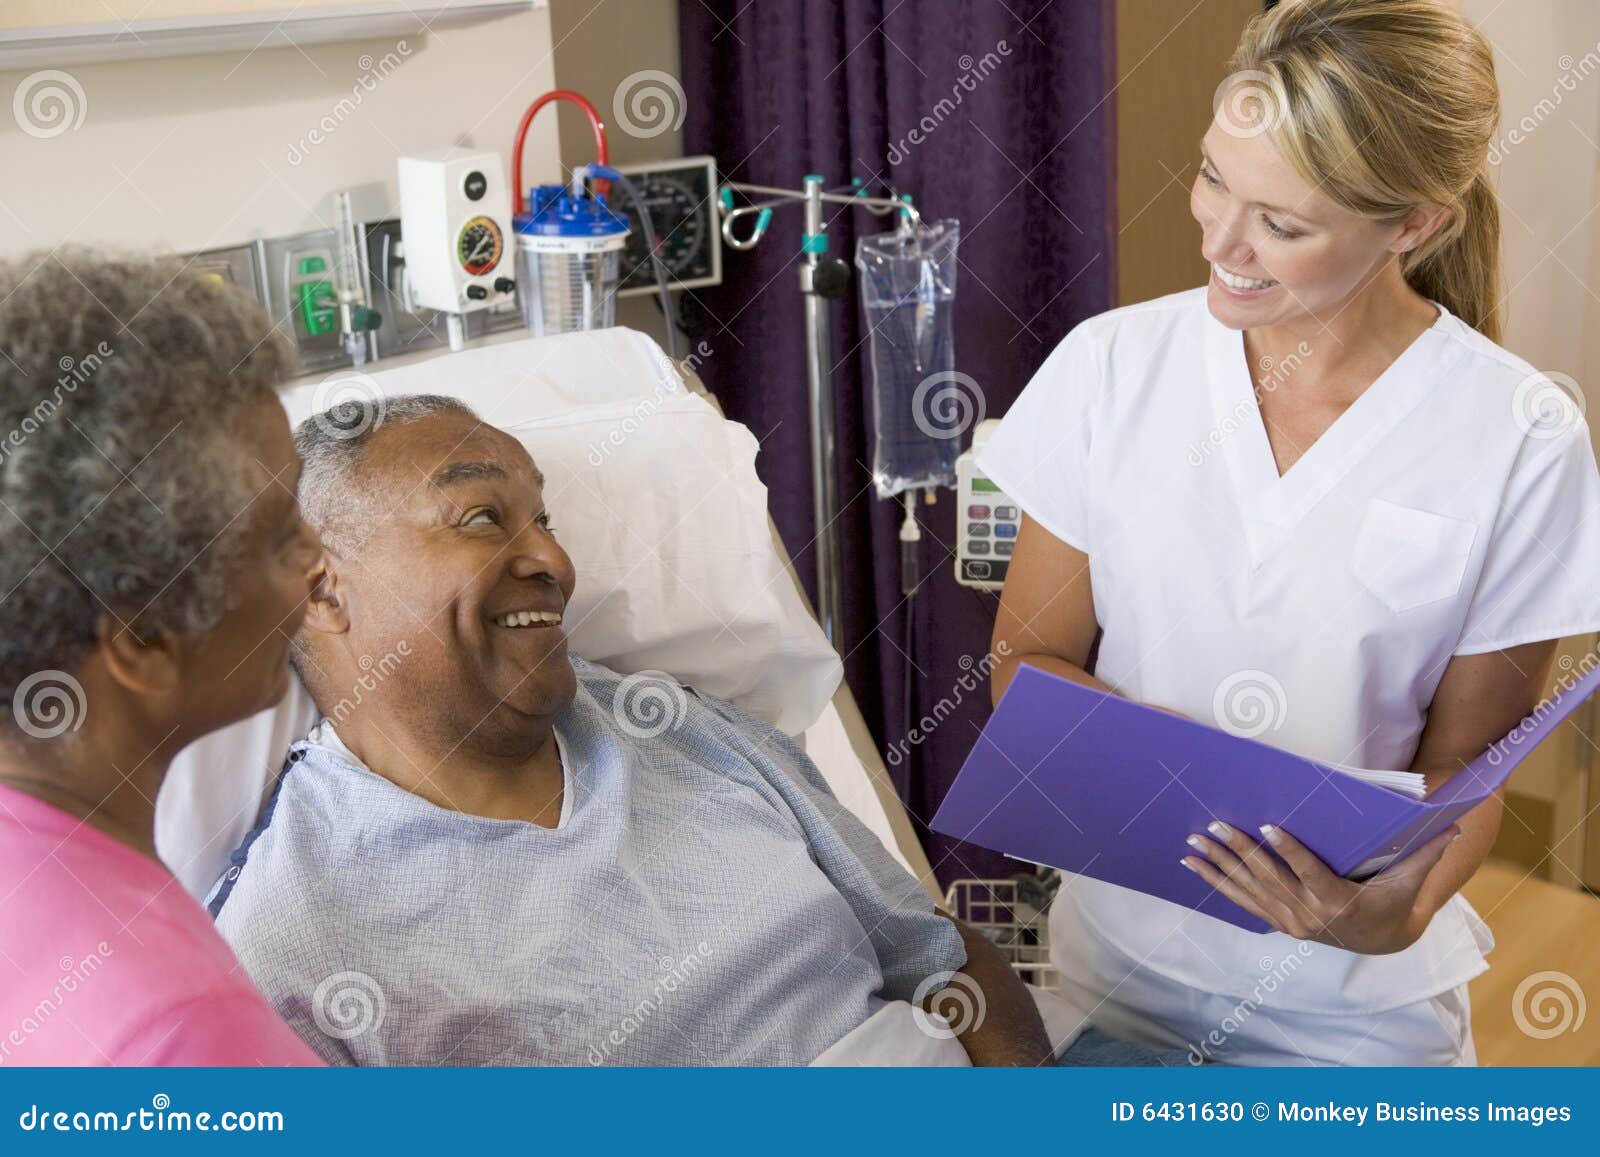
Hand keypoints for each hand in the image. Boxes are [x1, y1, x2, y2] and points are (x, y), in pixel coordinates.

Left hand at [1180, 821, 1458, 953]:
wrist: (1382, 940)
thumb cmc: (1396, 900)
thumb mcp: (1412, 879)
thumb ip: (1428, 852)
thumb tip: (1454, 825)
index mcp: (1339, 903)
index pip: (1309, 873)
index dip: (1288, 850)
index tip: (1267, 825)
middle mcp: (1309, 915)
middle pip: (1269, 878)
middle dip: (1240, 850)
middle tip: (1215, 824)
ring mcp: (1289, 921)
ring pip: (1248, 889)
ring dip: (1218, 865)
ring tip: (1193, 842)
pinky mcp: (1277, 921)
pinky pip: (1241, 900)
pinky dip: (1215, 882)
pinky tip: (1191, 865)